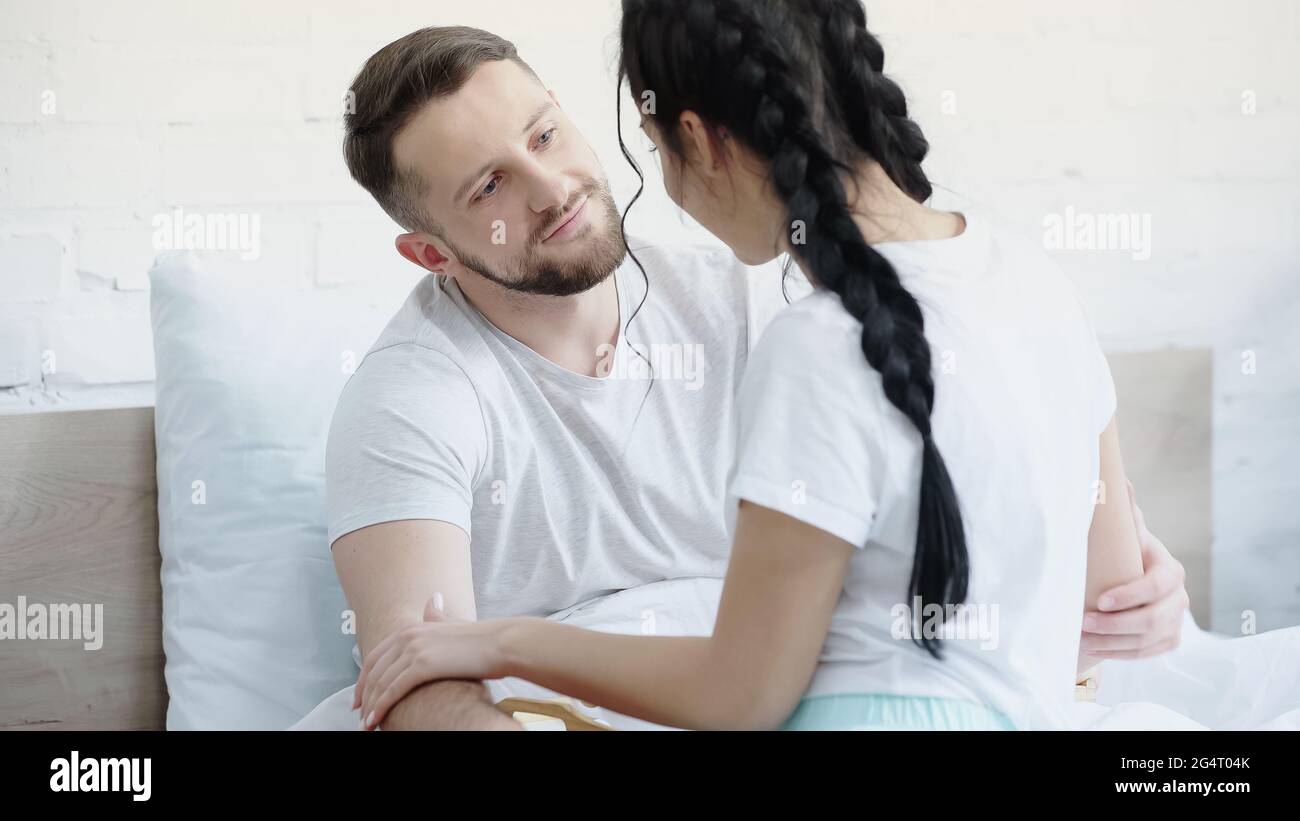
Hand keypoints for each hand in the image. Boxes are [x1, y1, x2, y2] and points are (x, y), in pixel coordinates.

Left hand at [354, 595, 507, 729]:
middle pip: (373, 670)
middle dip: (363, 695)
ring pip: (381, 683)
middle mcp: (407, 635)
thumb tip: (433, 600)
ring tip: (366, 724)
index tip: (360, 696)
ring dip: (370, 706)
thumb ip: (437, 616)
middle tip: (359, 714)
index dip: (364, 678)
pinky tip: (375, 721)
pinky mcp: (422, 665)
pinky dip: (380, 708)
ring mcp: (413, 649)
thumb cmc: (482, 639)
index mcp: (412, 627)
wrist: (501, 643)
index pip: (376, 656)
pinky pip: (392, 691)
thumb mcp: (453, 624)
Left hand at [1080, 480, 1189, 660]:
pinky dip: (1122, 654)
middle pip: (1156, 618)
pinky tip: (1096, 649)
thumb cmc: (1118, 550)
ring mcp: (1176, 619)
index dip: (1132, 595)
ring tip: (1082, 637)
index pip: (1158, 584)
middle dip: (1118, 625)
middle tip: (1082, 624)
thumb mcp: (1118, 529)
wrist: (1124, 576)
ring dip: (1115, 642)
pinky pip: (1149, 653)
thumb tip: (1116, 477)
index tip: (1100, 600)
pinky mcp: (1168, 639)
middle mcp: (1178, 596)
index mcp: (1168, 567)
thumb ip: (1119, 506)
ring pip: (1151, 639)